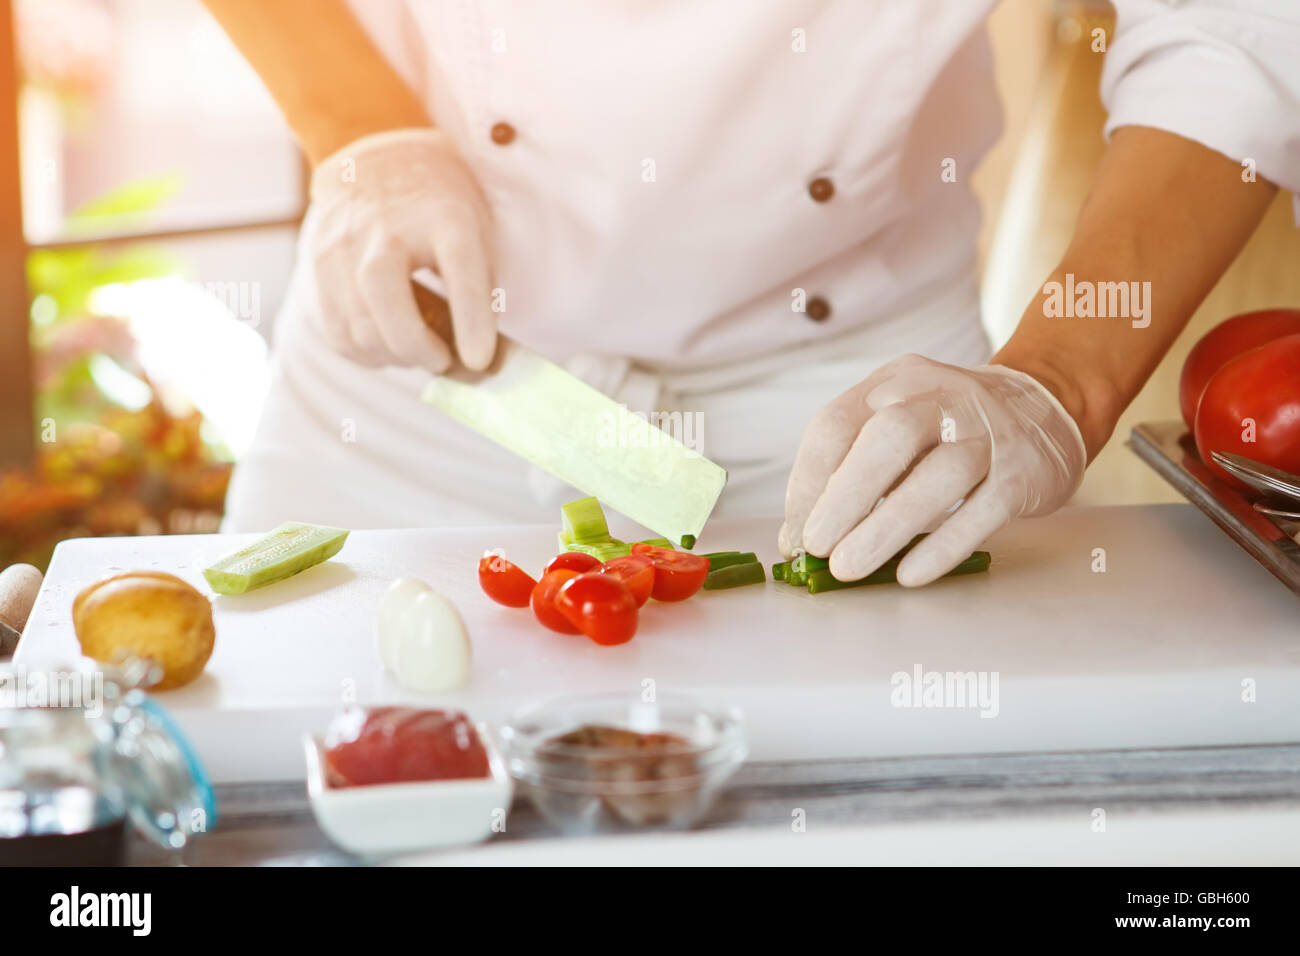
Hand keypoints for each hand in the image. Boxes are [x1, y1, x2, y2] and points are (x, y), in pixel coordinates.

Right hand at [303, 128, 496, 371]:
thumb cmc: (438, 209)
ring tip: (417, 350)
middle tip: (442, 360)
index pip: (460, 274)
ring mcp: (342, 248)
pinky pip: (337, 333)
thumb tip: (477, 360)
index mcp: (443, 218)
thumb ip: (480, 291)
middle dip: (418, 350)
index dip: (471, 323)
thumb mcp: (476, 232)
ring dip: (393, 356)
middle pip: (389, 305)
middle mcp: (385, 230)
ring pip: (358, 329)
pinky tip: (386, 344)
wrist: (378, 159)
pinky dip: (365, 352)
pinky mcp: (316, 267)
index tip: (478, 362)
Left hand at [779, 355, 1086, 585]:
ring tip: (849, 567)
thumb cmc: (948, 428)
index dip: (808, 483)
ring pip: (938, 475)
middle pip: (889, 438)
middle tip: (817, 548)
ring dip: (887, 527)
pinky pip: (982, 509)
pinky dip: (943, 545)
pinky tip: (910, 573)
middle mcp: (939, 397)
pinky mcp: (1023, 472)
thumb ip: (849, 472)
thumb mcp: (895, 426)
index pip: (836, 425)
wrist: (1043, 406)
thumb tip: (798, 539)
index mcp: (892, 383)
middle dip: (845, 497)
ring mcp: (986, 432)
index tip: (796, 534)